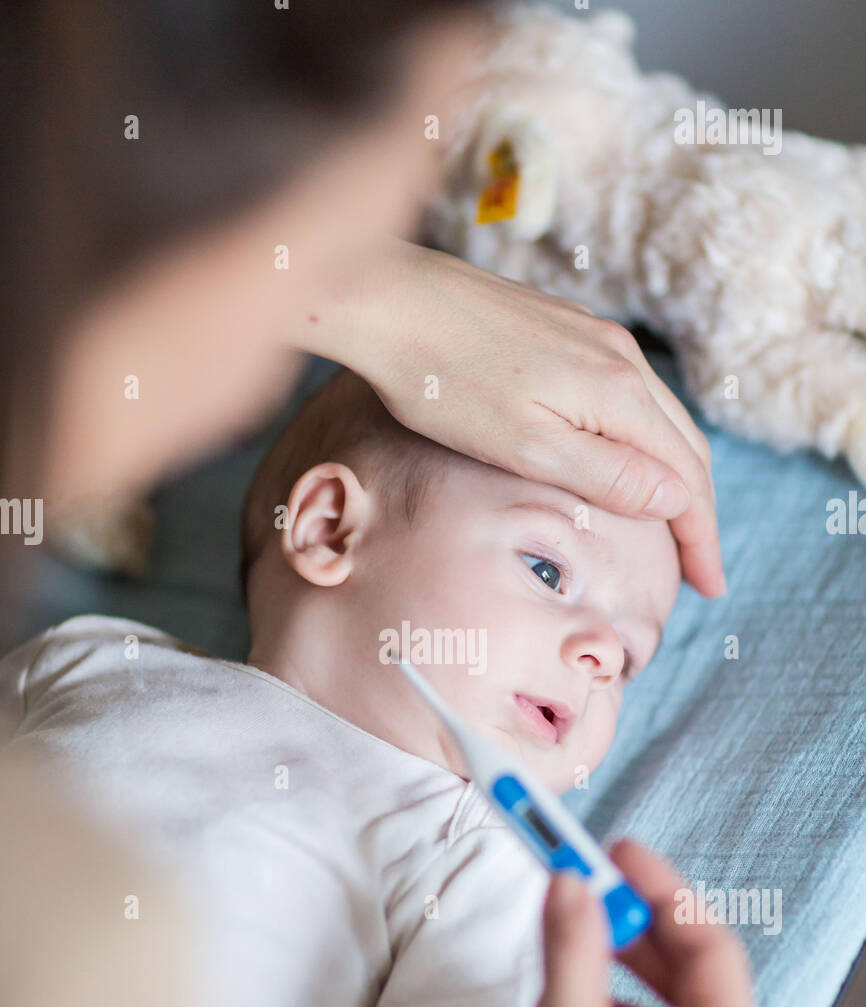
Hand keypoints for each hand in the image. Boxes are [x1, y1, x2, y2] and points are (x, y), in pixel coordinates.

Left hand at [293, 239, 723, 596]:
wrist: (390, 303)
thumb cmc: (445, 383)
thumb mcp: (527, 445)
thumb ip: (606, 474)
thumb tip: (675, 498)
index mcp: (618, 392)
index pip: (687, 476)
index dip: (701, 536)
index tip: (710, 585)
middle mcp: (620, 357)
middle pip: (684, 446)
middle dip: (698, 512)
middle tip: (699, 571)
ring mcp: (595, 338)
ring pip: (658, 418)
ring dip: (674, 476)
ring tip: (672, 527)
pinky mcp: (566, 330)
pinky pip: (627, 395)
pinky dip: (643, 441)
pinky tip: (626, 463)